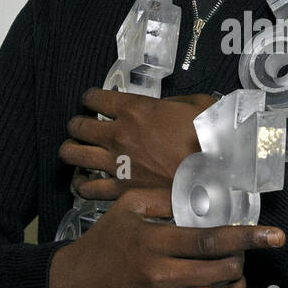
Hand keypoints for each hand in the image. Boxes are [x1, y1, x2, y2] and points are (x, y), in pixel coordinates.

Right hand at [48, 188, 283, 287]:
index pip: (213, 241)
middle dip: (241, 263)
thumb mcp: (128, 208)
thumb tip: (204, 194)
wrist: (71, 286)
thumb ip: (165, 198)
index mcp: (156, 243)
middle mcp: (160, 276)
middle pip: (222, 272)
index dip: (249, 238)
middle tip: (237, 257)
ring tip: (233, 281)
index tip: (275, 236)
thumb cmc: (105, 242)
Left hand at [59, 88, 215, 199]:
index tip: (93, 101)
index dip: (90, 98)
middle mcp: (118, 134)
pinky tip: (85, 181)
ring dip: (72, 150)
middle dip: (77, 125)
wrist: (215, 173)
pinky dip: (81, 184)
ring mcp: (116, 163)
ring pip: (72, 154)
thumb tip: (162, 107)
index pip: (94, 98)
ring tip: (76, 151)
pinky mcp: (120, 189)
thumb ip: (171, 102)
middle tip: (83, 127)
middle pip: (77, 126)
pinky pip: (86, 187)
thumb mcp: (195, 104)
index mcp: (134, 109)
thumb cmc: (209, 137)